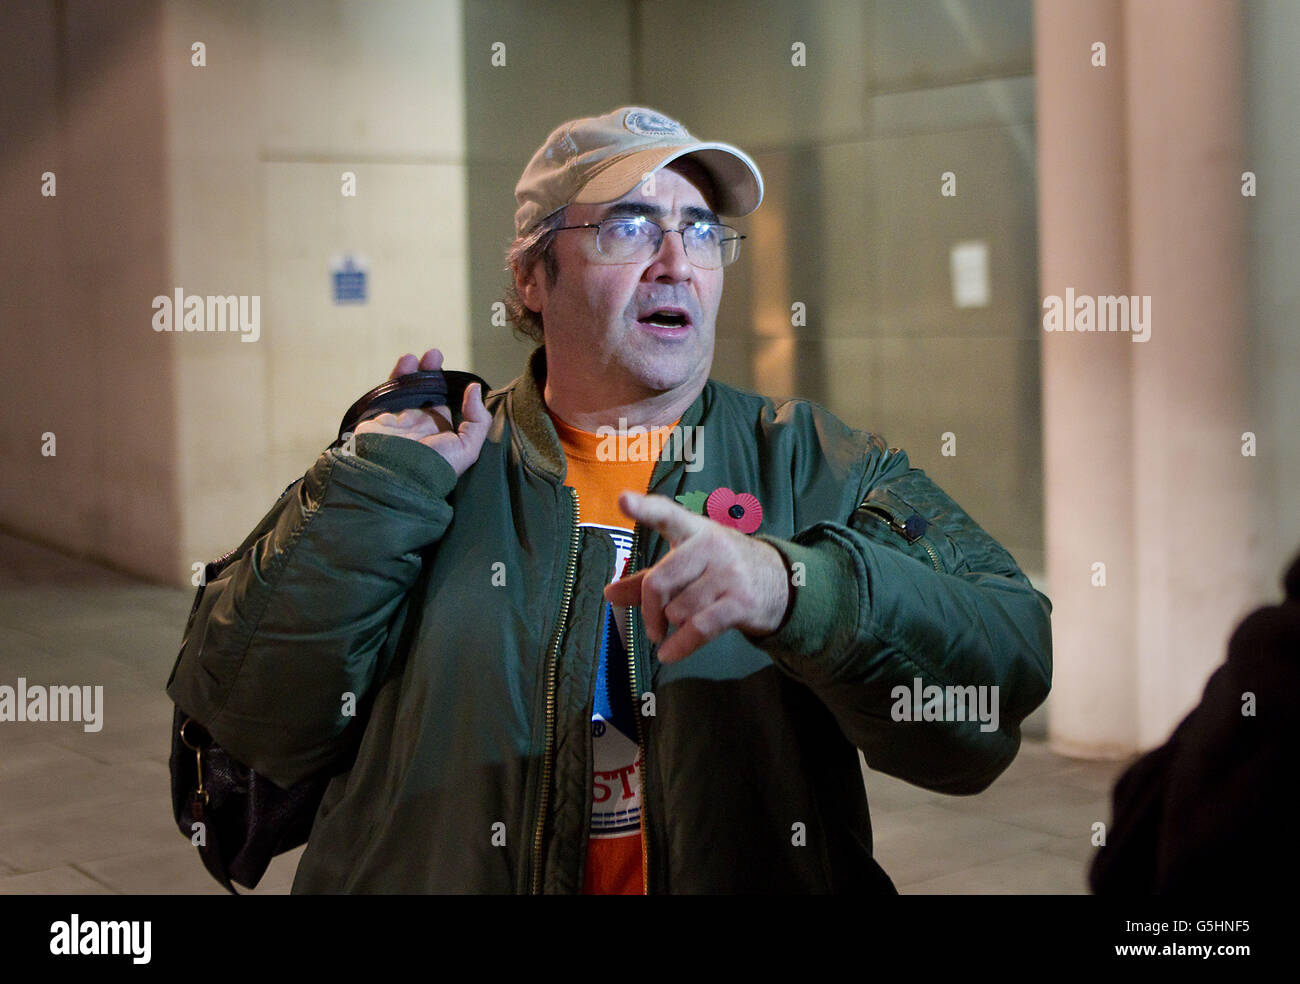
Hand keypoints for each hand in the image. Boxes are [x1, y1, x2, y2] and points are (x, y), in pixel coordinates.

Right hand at [352, 349, 490, 476]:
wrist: (396, 478)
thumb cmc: (434, 466)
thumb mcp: (467, 448)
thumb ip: (477, 419)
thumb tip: (474, 389)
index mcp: (441, 431)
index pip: (446, 403)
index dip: (449, 386)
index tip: (455, 374)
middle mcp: (421, 423)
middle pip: (426, 391)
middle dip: (432, 372)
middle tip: (435, 354)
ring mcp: (400, 418)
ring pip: (408, 387)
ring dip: (416, 369)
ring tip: (426, 355)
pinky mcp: (382, 414)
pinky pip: (390, 390)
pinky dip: (398, 374)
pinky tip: (408, 360)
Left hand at [604, 491, 788, 663]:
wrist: (780, 583)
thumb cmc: (721, 571)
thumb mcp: (687, 565)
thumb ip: (647, 578)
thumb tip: (609, 594)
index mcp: (694, 529)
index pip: (667, 514)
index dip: (644, 508)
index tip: (623, 499)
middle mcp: (712, 545)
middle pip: (659, 581)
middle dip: (650, 610)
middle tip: (653, 627)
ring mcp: (729, 572)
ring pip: (677, 610)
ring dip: (675, 624)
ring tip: (686, 621)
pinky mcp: (741, 601)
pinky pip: (697, 629)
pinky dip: (679, 646)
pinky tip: (668, 654)